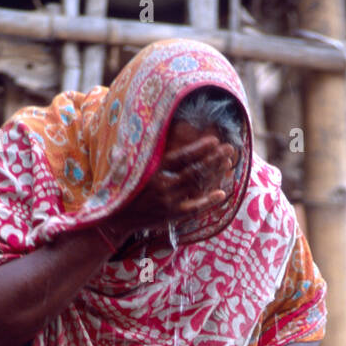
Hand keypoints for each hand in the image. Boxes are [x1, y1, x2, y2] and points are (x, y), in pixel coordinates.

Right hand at [103, 133, 236, 240]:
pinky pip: (194, 208)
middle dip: (214, 159)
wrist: (116, 218)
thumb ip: (145, 151)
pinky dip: (208, 201)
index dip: (199, 149)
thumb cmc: (124, 187)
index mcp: (153, 170)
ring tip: (229, 163)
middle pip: (194, 171)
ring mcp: (168, 202)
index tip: (214, 140)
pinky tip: (222, 194)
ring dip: (214, 175)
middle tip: (230, 148)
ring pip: (196, 187)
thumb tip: (150, 127)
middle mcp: (162, 186)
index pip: (181, 157)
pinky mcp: (171, 216)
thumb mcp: (130, 165)